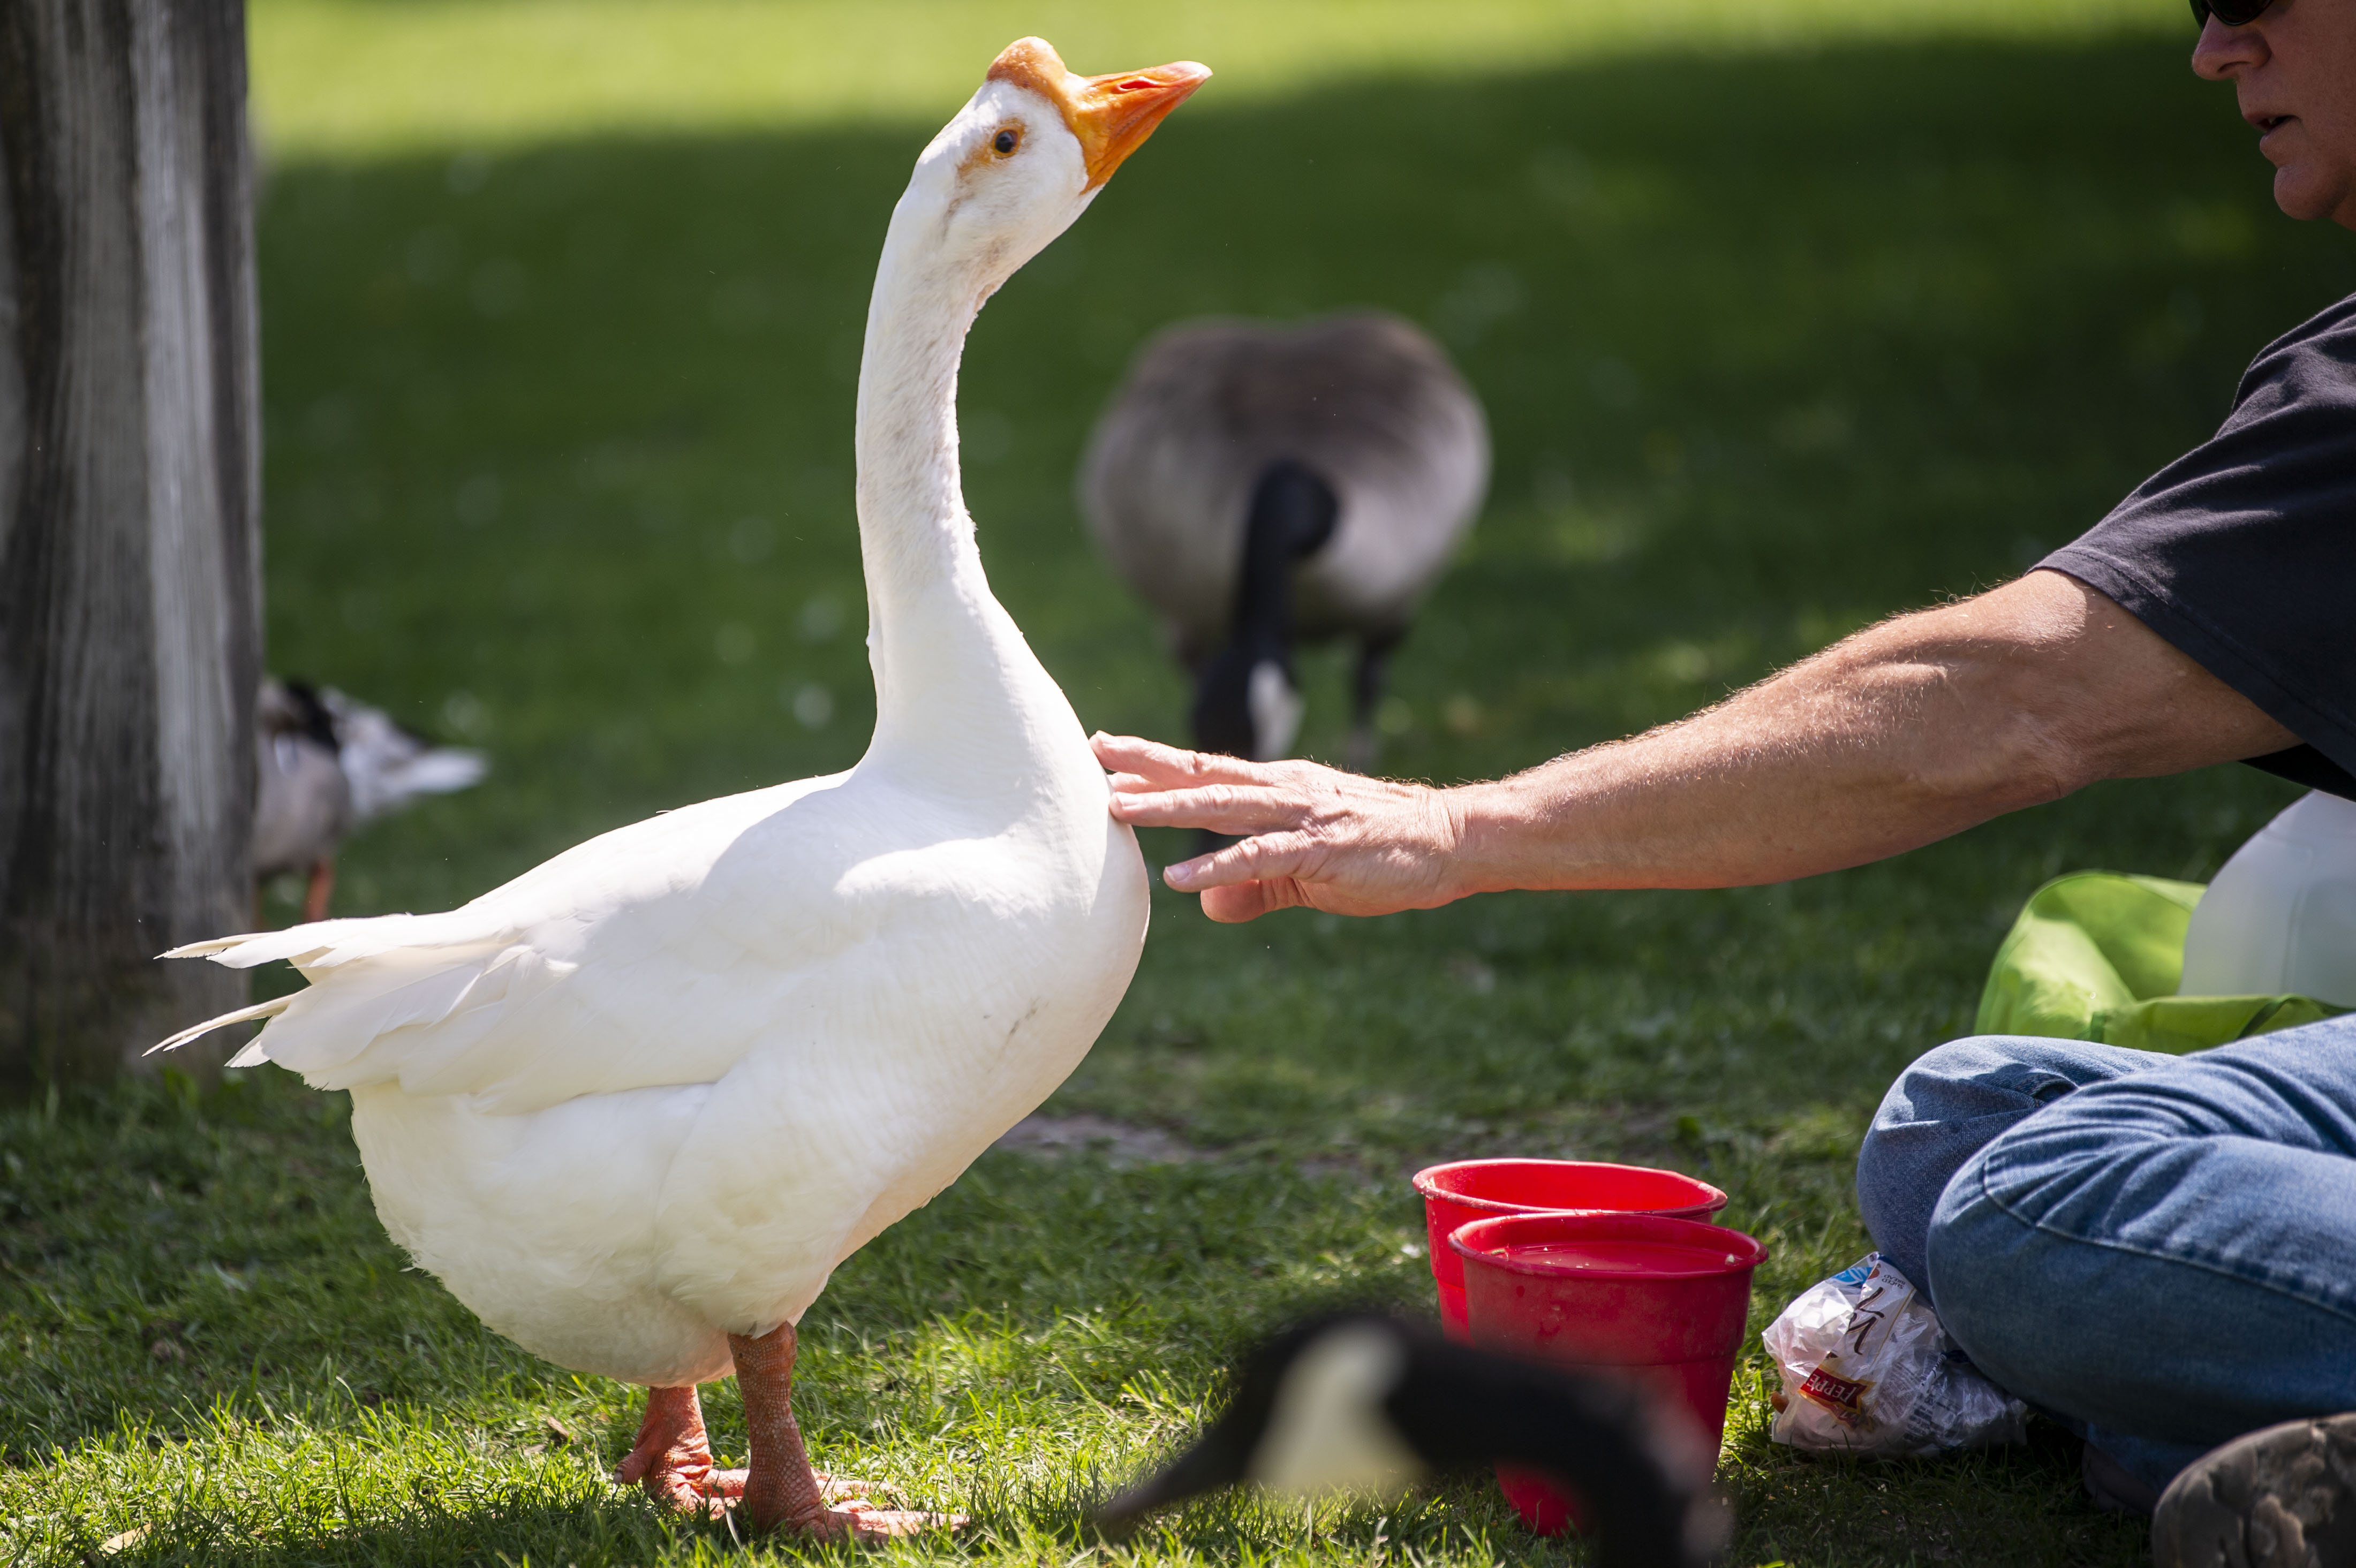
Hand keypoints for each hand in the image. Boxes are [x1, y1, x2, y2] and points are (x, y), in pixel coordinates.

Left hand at [1092, 733, 1473, 922]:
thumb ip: (1254, 887)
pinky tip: (1179, 879)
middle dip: (1144, 766)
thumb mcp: (1305, 872)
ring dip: (1167, 807)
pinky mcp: (1320, 848)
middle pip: (1201, 774)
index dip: (1154, 762)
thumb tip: (1206, 905)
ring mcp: (1301, 816)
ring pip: (1221, 806)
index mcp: (1276, 789)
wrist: (1448, 841)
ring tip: (1117, 808)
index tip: (1105, 752)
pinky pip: (1259, 857)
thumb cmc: (1379, 851)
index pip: (1204, 771)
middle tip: (1091, 754)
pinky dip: (1218, 867)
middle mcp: (1281, 790)